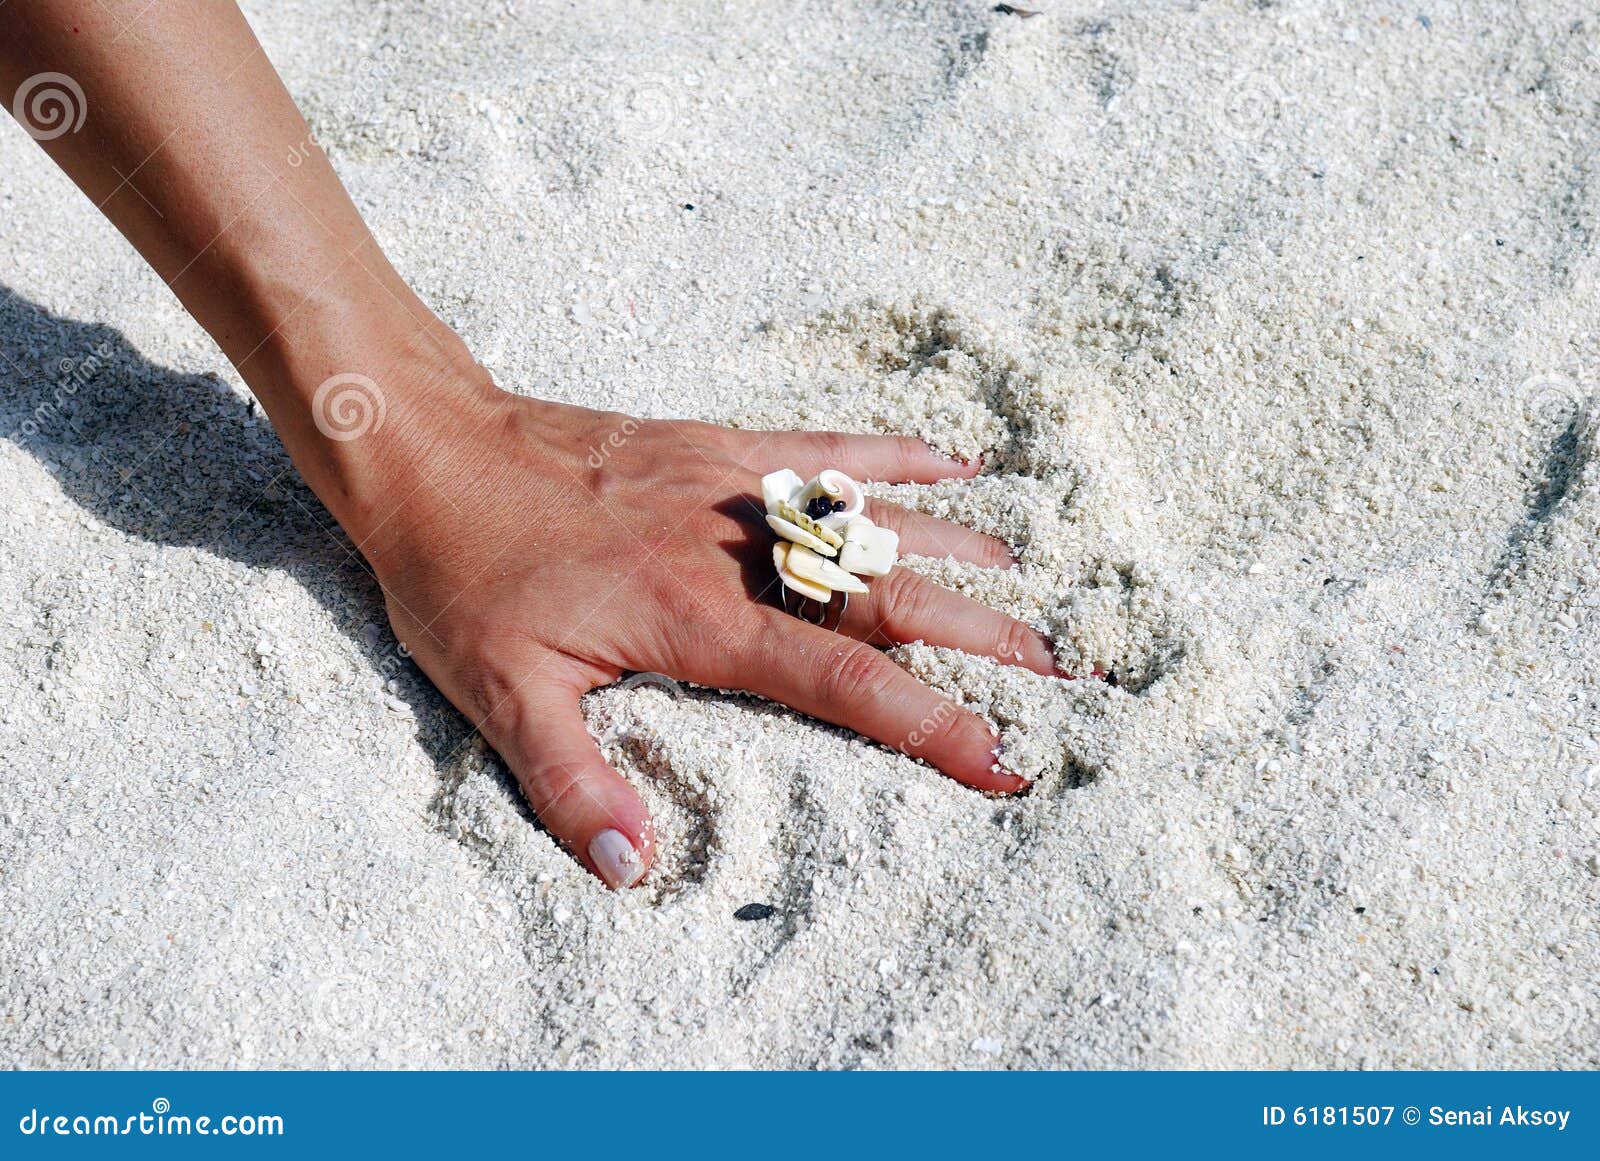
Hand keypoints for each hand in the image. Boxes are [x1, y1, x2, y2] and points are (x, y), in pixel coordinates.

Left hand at [340, 364, 1061, 888]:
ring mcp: (733, 488)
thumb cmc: (461, 573)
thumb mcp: (498, 692)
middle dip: (983, 640)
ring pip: (873, 521)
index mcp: (696, 619)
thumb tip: (632, 869)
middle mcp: (735, 550)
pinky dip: (896, 455)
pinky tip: (957, 460)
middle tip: (1065, 672)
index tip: (1001, 760)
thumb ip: (571, 781)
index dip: (930, 724)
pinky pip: (826, 447)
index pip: (842, 680)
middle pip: (886, 597)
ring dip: (961, 555)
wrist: (428, 447)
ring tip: (1035, 585)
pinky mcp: (717, 446)